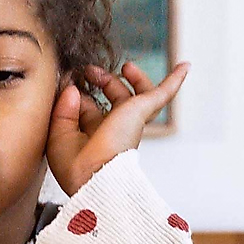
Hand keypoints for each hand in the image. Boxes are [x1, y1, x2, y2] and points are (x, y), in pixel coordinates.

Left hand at [46, 61, 188, 194]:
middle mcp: (116, 127)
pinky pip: (163, 93)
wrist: (94, 177)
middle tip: (89, 70)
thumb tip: (73, 89)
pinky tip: (184, 66)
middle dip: (104, 80)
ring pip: (141, 94)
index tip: (69, 80)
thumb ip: (63, 110)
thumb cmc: (76, 167)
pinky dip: (174, 80)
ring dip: (133, 77)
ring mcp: (131, 119)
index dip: (80, 92)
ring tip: (126, 67)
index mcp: (95, 135)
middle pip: (117, 98)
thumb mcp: (58, 134)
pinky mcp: (141, 111)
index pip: (91, 107)